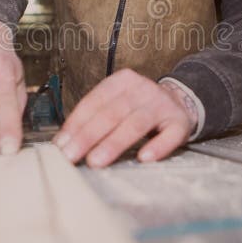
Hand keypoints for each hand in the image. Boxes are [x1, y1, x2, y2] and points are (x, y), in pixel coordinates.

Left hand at [52, 69, 196, 167]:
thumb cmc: (139, 106)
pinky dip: (158, 146)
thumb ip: (94, 117)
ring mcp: (162, 105)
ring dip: (114, 143)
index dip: (76, 123)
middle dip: (88, 136)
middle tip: (71, 156)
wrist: (180, 101)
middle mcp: (142, 90)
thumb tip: (64, 142)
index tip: (61, 144)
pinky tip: (144, 158)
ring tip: (97, 161)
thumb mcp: (117, 101)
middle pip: (112, 113)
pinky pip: (169, 135)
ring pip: (136, 124)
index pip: (94, 101)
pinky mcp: (179, 122)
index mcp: (122, 81)